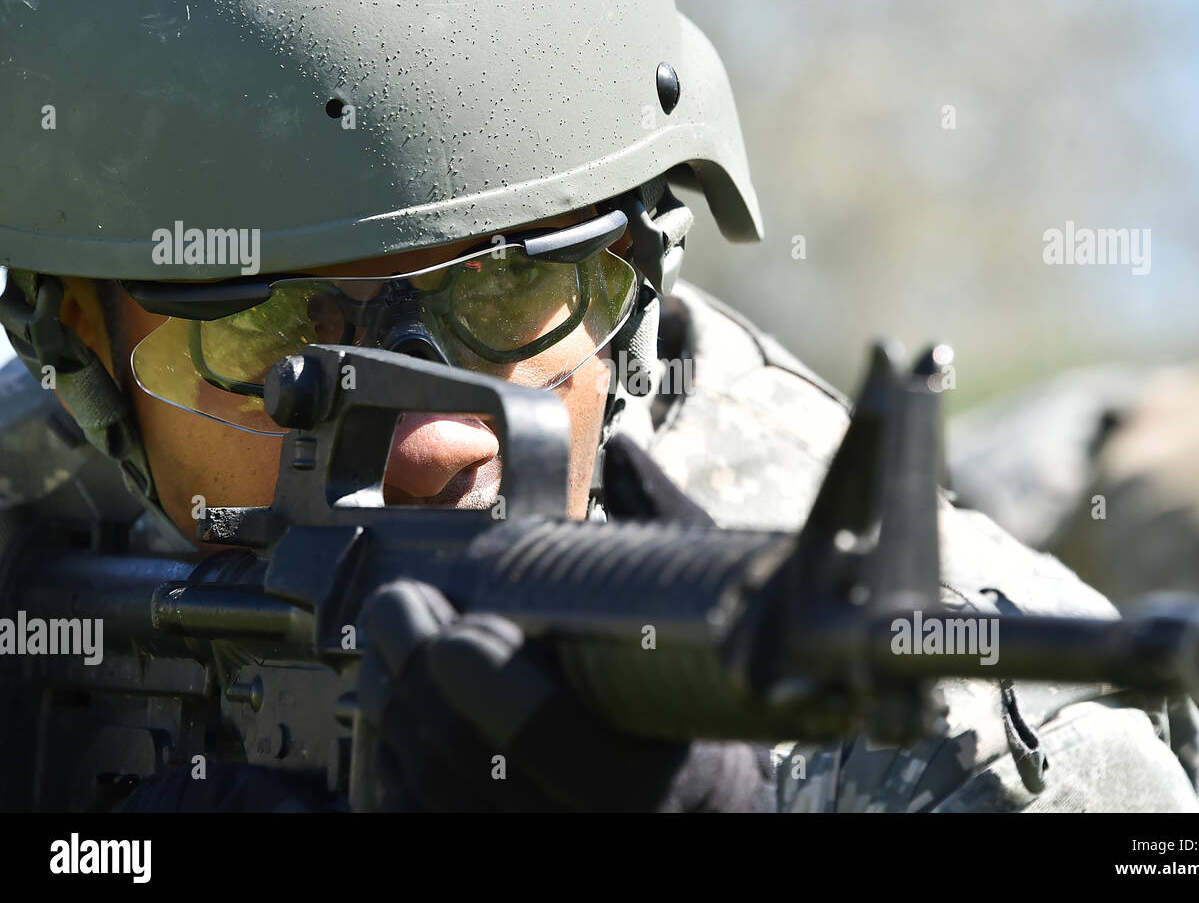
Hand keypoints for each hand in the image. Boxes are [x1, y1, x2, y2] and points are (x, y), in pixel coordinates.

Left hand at [354, 579, 773, 811]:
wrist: (699, 807)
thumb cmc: (698, 708)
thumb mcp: (706, 620)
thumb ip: (668, 539)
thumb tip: (625, 456)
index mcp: (658, 776)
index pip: (542, 736)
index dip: (483, 677)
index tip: (459, 619)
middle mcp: (590, 828)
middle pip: (463, 758)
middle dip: (415, 669)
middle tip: (400, 605)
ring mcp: (534, 842)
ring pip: (426, 788)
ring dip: (393, 702)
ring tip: (391, 639)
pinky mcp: (486, 848)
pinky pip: (408, 815)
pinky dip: (386, 754)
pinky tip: (392, 700)